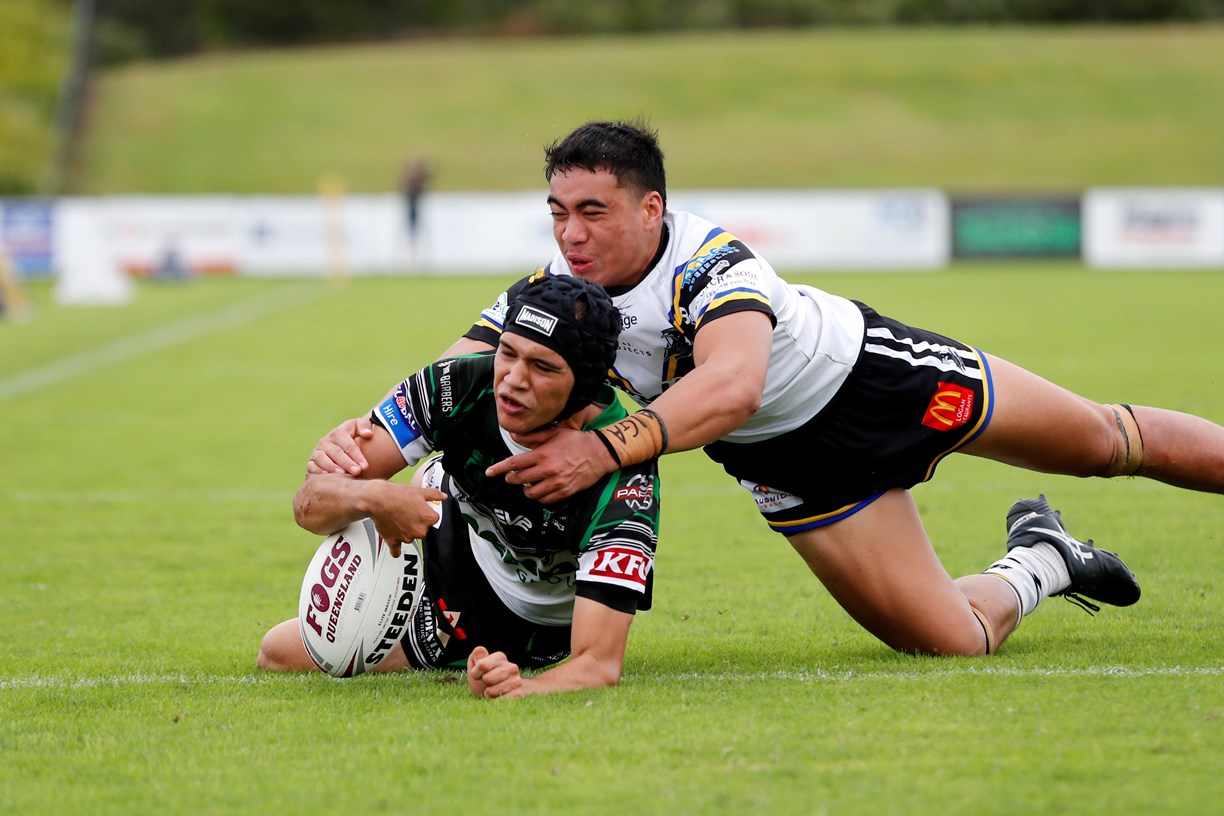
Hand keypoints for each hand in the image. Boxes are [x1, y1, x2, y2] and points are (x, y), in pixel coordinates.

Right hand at [307, 417, 374, 475]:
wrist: (340, 443)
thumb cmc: (353, 436)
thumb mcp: (358, 427)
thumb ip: (365, 426)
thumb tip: (368, 434)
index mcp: (338, 433)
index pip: (348, 445)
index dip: (357, 456)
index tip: (365, 466)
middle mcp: (325, 441)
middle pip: (336, 453)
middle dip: (347, 463)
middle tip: (357, 472)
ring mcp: (317, 452)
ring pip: (322, 459)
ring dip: (332, 467)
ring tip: (342, 474)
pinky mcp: (311, 462)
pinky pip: (311, 466)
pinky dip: (317, 472)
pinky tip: (327, 477)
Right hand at [369, 483, 446, 556]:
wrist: (377, 499)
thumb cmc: (396, 495)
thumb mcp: (418, 491)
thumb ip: (434, 494)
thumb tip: (442, 496)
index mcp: (428, 518)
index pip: (434, 518)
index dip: (427, 512)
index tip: (420, 509)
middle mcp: (419, 530)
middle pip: (423, 529)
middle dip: (417, 522)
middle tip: (408, 512)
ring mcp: (407, 537)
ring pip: (411, 537)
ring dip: (407, 531)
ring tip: (399, 519)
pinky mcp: (394, 541)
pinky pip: (396, 551)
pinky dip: (396, 547)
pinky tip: (396, 542)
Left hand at [467, 646, 523, 698]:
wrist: (497, 696)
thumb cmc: (485, 678)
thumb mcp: (475, 665)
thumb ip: (476, 656)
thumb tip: (481, 650)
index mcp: (500, 657)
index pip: (482, 665)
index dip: (475, 673)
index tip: (478, 675)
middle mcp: (511, 667)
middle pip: (487, 678)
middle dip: (483, 684)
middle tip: (488, 684)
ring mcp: (516, 682)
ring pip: (491, 692)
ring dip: (488, 695)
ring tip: (493, 692)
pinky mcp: (518, 696)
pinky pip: (499, 700)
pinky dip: (494, 702)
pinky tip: (498, 699)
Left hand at [485, 428, 616, 503]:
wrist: (600, 453)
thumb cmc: (577, 441)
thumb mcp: (554, 433)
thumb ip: (533, 437)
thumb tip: (514, 436)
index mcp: (543, 454)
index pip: (514, 463)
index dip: (499, 469)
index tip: (489, 473)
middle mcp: (548, 470)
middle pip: (519, 480)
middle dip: (512, 479)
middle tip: (512, 477)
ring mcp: (556, 483)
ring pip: (531, 493)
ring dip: (526, 489)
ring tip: (530, 483)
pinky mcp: (565, 492)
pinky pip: (545, 500)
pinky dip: (540, 496)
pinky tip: (542, 489)